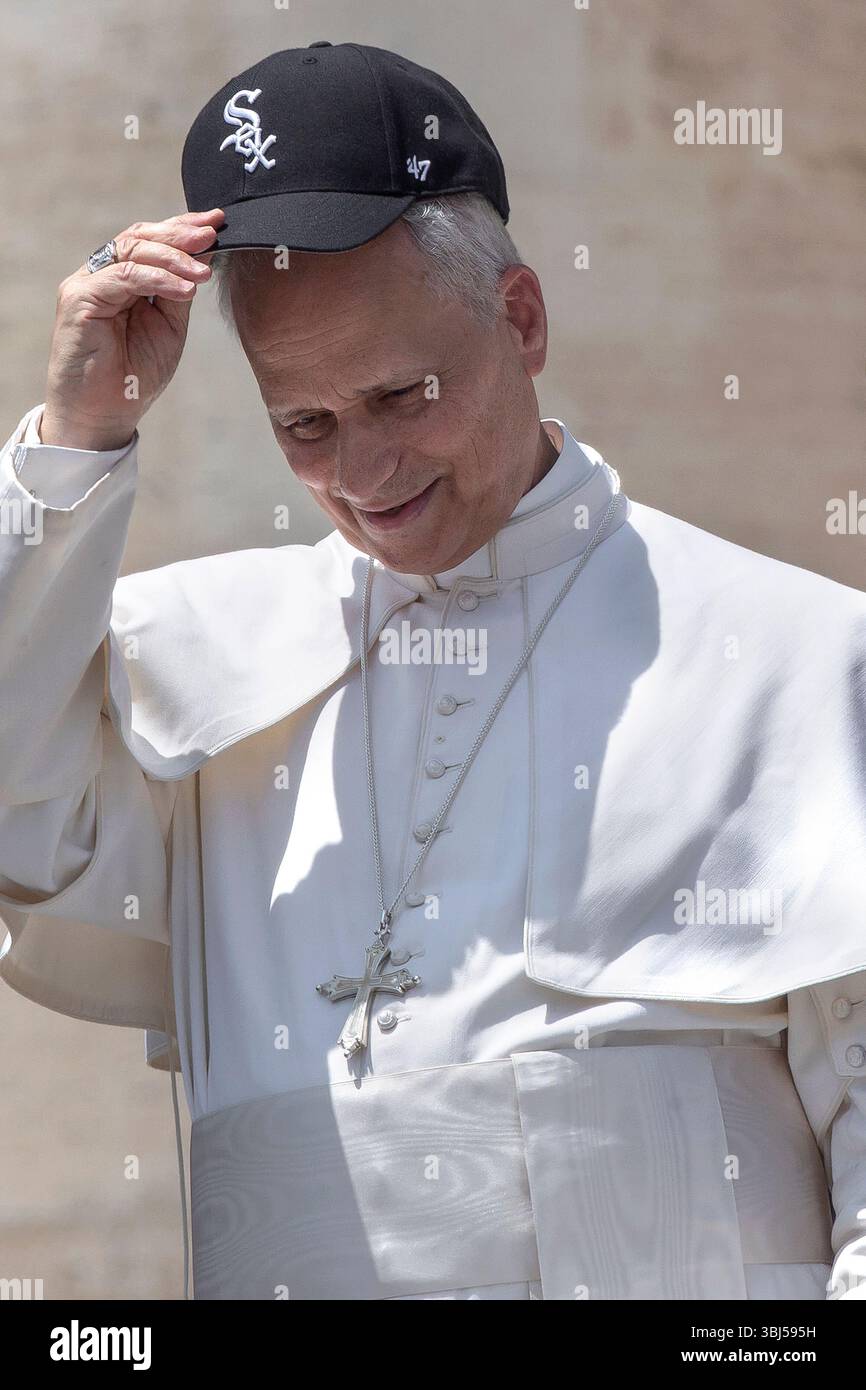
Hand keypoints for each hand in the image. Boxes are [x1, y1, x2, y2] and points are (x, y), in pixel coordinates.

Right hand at [40, 209, 224, 449]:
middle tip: (212, 232)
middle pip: (140, 237)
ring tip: (203, 271)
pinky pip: (122, 277)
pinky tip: (185, 288)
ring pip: (131, 251)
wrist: (104, 415)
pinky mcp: (79, 299)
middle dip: (179, 233)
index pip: (151, 241)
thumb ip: (180, 290)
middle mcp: (103, 275)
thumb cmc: (134, 376)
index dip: (182, 227)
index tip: (217, 221)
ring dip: (173, 256)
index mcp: (124, 279)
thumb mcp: (169, 328)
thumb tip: (204, 253)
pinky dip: (156, 279)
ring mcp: (88, 284)